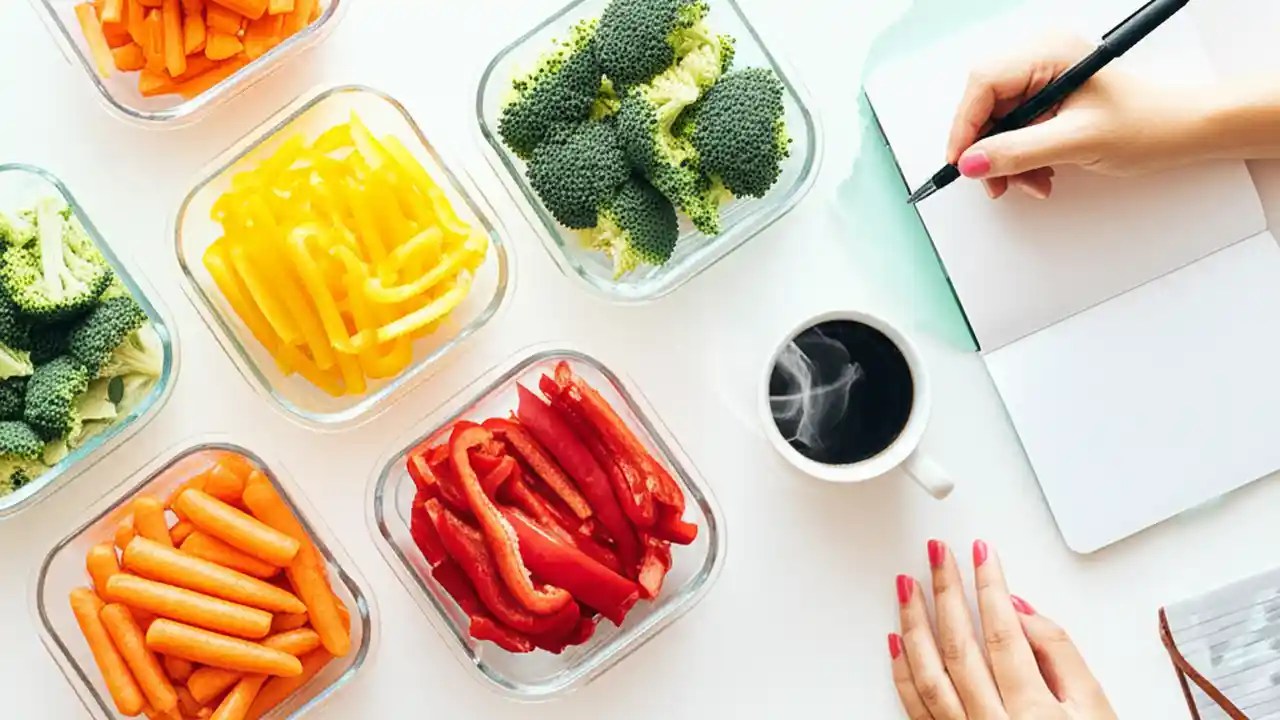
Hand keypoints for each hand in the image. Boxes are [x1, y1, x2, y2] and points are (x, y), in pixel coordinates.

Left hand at [888, 539, 1116, 718]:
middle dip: (947, 592)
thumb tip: (1019, 609)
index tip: (981, 553)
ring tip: (908, 584)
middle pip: (960, 646)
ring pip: (929, 673)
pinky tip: (896, 638)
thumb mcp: (1095, 707)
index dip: (989, 587)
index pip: (1003, 633)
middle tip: (937, 553)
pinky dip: (903, 670)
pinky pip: (916, 707)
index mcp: (1035, 712)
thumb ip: (1060, 653)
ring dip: (914, 623)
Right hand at [948, 34, 1211, 199]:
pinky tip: (1041, 173)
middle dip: (990, 149)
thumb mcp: (1077, 143)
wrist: (1182, 131)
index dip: (965, 126)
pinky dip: (1021, 157)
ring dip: (1007, 159)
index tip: (961, 163)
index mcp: (1049, 52)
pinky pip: (1016, 130)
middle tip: (996, 183)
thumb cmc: (1146, 124)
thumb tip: (971, 163)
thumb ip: (1019, 152)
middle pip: (986, 105)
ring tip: (1032, 182)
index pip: (983, 83)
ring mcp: (1044, 78)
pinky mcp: (1049, 99)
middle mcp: (1042, 59)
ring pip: (999, 123)